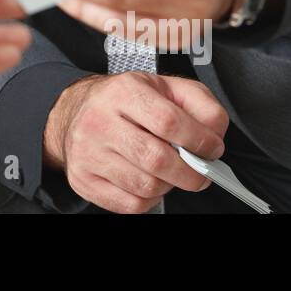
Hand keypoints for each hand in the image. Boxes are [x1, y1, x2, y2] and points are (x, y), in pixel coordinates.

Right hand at [43, 70, 228, 213]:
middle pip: (156, 159)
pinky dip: (149, 199)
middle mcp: (99, 121)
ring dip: (169, 185)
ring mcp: (87, 152)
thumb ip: (198, 102)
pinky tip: (148, 180)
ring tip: (169, 172)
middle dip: (190, 173)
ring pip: (146, 186)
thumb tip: (215, 133)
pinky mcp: (83, 179)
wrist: (75, 111)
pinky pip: (130, 204)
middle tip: (200, 172)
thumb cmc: (125, 101)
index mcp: (122, 91)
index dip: (199, 140)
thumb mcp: (164, 86)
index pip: (168, 121)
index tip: (212, 149)